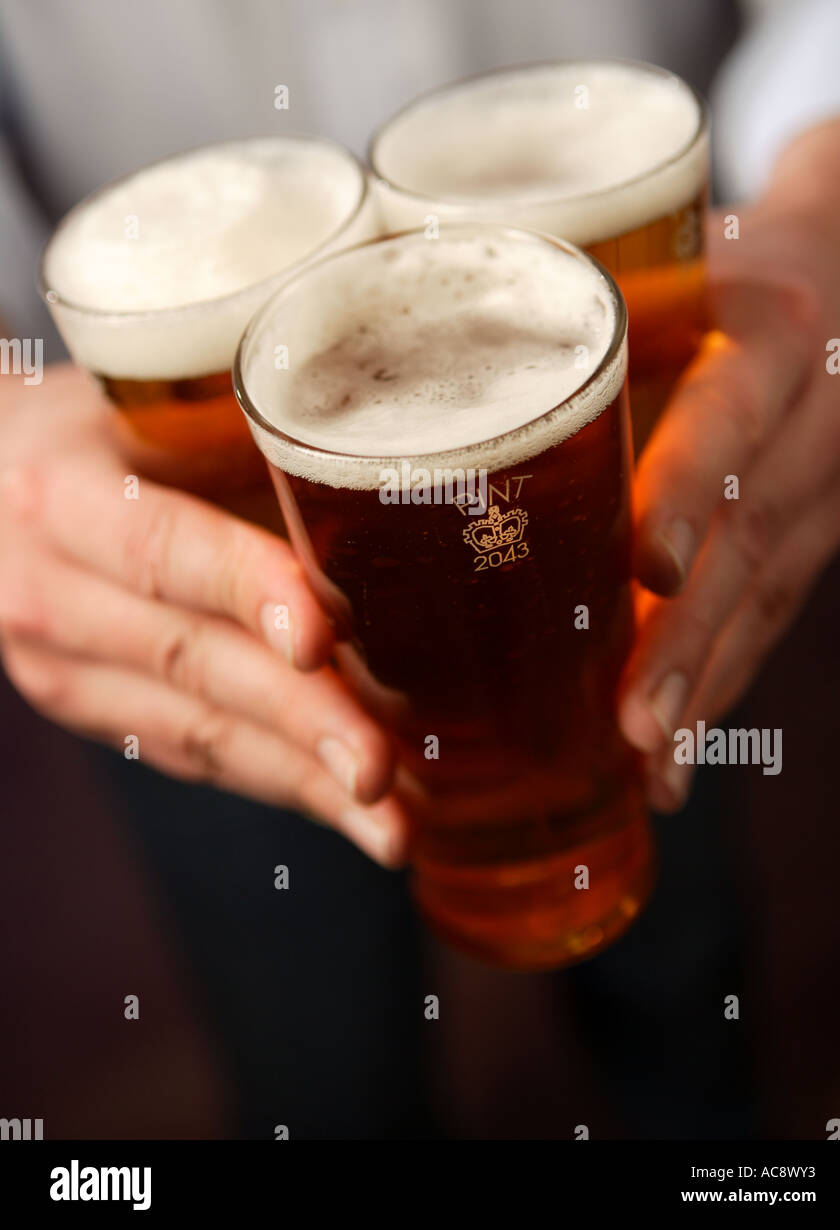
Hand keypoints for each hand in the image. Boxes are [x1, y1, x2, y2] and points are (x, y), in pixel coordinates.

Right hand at [0, 364, 409, 864]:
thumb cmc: (103, 427)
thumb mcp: (156, 407)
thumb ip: (254, 441)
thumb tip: (399, 477)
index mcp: (63, 496)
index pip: (164, 548)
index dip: (246, 591)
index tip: (323, 639)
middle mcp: (48, 593)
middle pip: (191, 662)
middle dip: (299, 721)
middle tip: (386, 770)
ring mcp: (62, 667)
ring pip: (198, 732)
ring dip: (304, 781)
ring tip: (397, 824)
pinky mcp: (91, 708)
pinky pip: (193, 753)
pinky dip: (279, 781)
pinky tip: (347, 804)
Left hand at [619, 118, 839, 809]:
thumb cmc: (732, 250)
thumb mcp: (681, 253)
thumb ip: (590, 307)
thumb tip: (429, 352)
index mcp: (774, 325)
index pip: (726, 418)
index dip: (686, 494)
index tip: (645, 572)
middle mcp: (823, 407)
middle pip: (754, 535)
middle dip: (689, 637)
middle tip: (630, 723)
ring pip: (771, 592)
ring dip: (707, 683)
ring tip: (649, 765)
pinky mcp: (835, 522)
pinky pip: (780, 609)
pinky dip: (728, 676)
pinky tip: (683, 743)